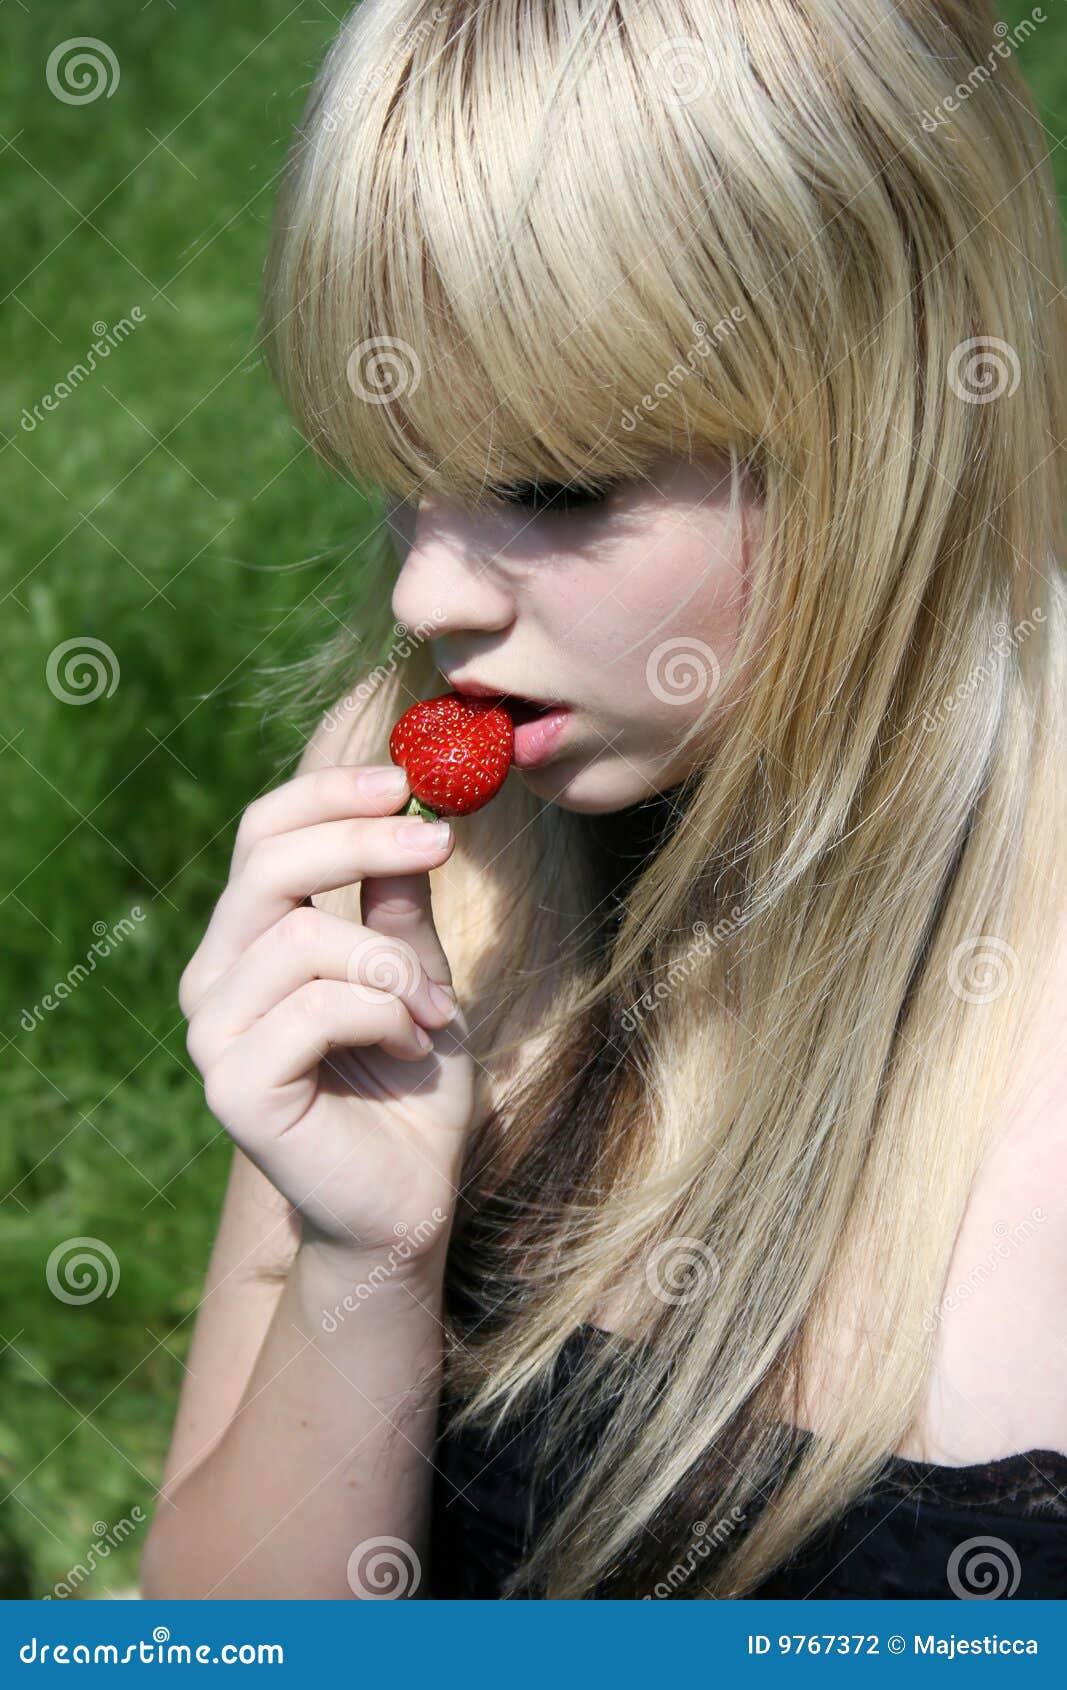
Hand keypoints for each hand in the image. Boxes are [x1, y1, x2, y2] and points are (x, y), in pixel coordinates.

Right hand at [179, 763, 475, 1261]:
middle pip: (268, 863)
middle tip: (441, 842)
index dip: (327, 793)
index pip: (261, 833)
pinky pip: (317, 1007)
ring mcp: (212, 1034)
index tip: (405, 779)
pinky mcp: (233, 1086)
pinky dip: (386, 1015)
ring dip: (396, 967)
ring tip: (434, 1013)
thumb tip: (409, 803)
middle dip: (363, 841)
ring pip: (306, 937)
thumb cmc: (410, 1085)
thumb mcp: (416, 972)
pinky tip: (410, 1049)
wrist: (408, 1199)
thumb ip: (397, 902)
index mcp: (248, 941)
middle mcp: (214, 979)